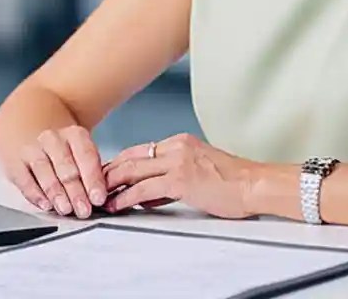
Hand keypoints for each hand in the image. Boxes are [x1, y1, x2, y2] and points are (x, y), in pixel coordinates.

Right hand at [0, 126, 107, 218]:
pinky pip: (24, 178)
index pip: (87, 156)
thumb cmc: (61, 152)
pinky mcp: (15, 162)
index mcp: (75, 134)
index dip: (93, 179)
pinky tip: (45, 204)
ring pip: (45, 171)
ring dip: (57, 193)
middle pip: (66, 167)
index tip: (98, 198)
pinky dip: (35, 193)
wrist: (26, 132)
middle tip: (84, 210)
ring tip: (65, 209)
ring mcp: (32, 149)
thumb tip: (98, 200)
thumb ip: (89, 174)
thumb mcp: (80, 155)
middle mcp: (53, 138)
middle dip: (77, 191)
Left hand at [102, 133, 259, 218]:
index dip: (120, 162)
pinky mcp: (180, 180)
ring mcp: (177, 162)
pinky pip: (143, 188)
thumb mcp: (200, 169)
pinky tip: (116, 204)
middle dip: (109, 171)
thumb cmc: (234, 182)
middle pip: (131, 157)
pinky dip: (125, 197)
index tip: (107, 173)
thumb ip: (174, 175)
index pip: (141, 150)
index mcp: (181, 142)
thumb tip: (151, 192)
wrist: (255, 185)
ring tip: (98, 195)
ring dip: (111, 184)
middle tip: (93, 183)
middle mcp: (176, 147)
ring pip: (132, 170)